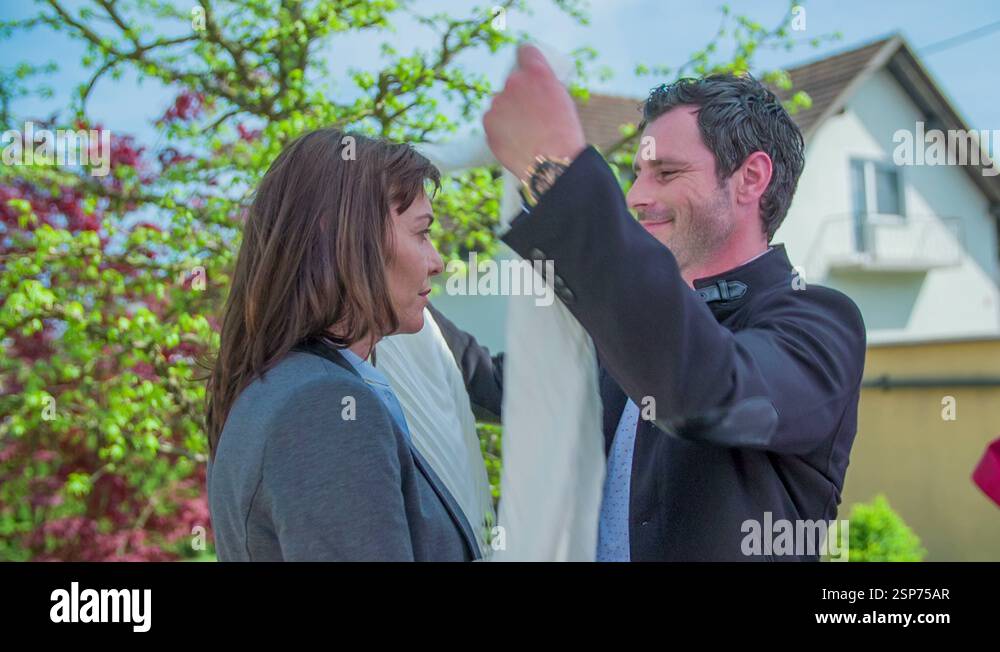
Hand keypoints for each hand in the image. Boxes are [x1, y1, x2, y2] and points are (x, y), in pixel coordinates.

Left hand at [483, 44, 586, 181]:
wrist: (551, 165)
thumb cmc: (565, 135)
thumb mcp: (563, 100)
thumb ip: (544, 87)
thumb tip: (534, 86)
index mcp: (536, 72)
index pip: (525, 51)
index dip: (527, 58)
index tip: (526, 65)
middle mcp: (514, 82)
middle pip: (512, 81)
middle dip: (519, 93)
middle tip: (531, 113)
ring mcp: (497, 102)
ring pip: (502, 103)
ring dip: (509, 112)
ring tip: (525, 132)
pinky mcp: (487, 122)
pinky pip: (493, 121)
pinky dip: (501, 129)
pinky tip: (515, 140)